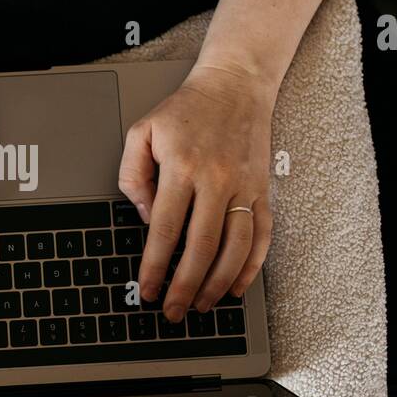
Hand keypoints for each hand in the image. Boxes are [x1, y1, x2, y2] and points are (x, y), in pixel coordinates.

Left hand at [117, 62, 274, 320]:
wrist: (235, 85)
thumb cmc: (186, 111)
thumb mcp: (142, 131)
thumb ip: (133, 175)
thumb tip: (146, 218)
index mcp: (182, 167)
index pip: (165, 229)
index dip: (155, 266)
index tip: (148, 289)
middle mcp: (217, 179)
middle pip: (201, 247)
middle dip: (185, 286)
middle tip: (173, 311)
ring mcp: (244, 187)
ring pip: (235, 248)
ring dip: (217, 283)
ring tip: (201, 305)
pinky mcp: (262, 190)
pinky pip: (261, 236)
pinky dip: (251, 266)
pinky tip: (235, 286)